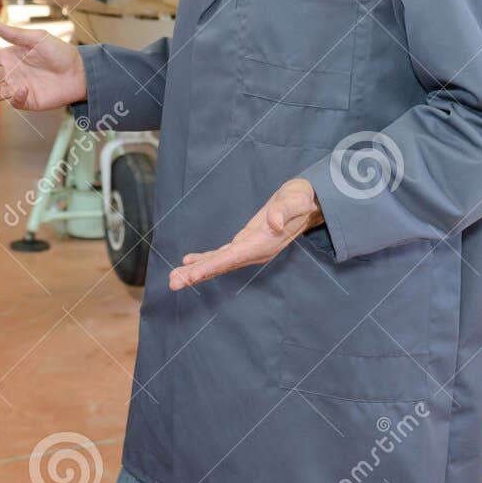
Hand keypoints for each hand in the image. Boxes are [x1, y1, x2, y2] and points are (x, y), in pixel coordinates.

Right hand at [0, 21, 87, 110]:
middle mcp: (10, 73)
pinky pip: (15, 101)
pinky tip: (23, 89)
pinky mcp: (28, 101)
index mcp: (10, 57)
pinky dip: (16, 97)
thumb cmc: (59, 52)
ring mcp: (18, 88)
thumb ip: (15, 34)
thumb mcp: (37, 38)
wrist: (79, 72)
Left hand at [168, 178, 323, 289]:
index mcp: (263, 244)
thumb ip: (286, 212)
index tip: (191, 275)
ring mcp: (249, 250)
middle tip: (173, 283)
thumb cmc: (301, 199)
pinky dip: (204, 260)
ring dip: (196, 271)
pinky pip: (221, 255)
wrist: (308, 202)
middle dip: (197, 275)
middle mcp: (254, 252)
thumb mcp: (296, 200)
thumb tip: (274, 223)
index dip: (210, 266)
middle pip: (221, 265)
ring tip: (174, 279)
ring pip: (219, 263)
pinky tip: (188, 263)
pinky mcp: (245, 243)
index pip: (232, 258)